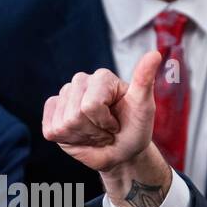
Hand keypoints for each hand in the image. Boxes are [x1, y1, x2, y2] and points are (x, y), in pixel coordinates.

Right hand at [42, 52, 170, 206]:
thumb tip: (155, 54)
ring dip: (84, 137)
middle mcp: (80, 82)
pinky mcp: (52, 113)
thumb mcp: (144, 107)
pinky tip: (82, 136)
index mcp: (102, 78)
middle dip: (95, 132)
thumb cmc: (135, 129)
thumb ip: (145, 80)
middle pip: (76, 115)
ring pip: (64, 124)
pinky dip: (68, 139)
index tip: (117, 124)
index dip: (105, 123)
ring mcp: (64, 96)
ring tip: (97, 134)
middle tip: (108, 132)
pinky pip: (51, 128)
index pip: (90, 105)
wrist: (124, 152)